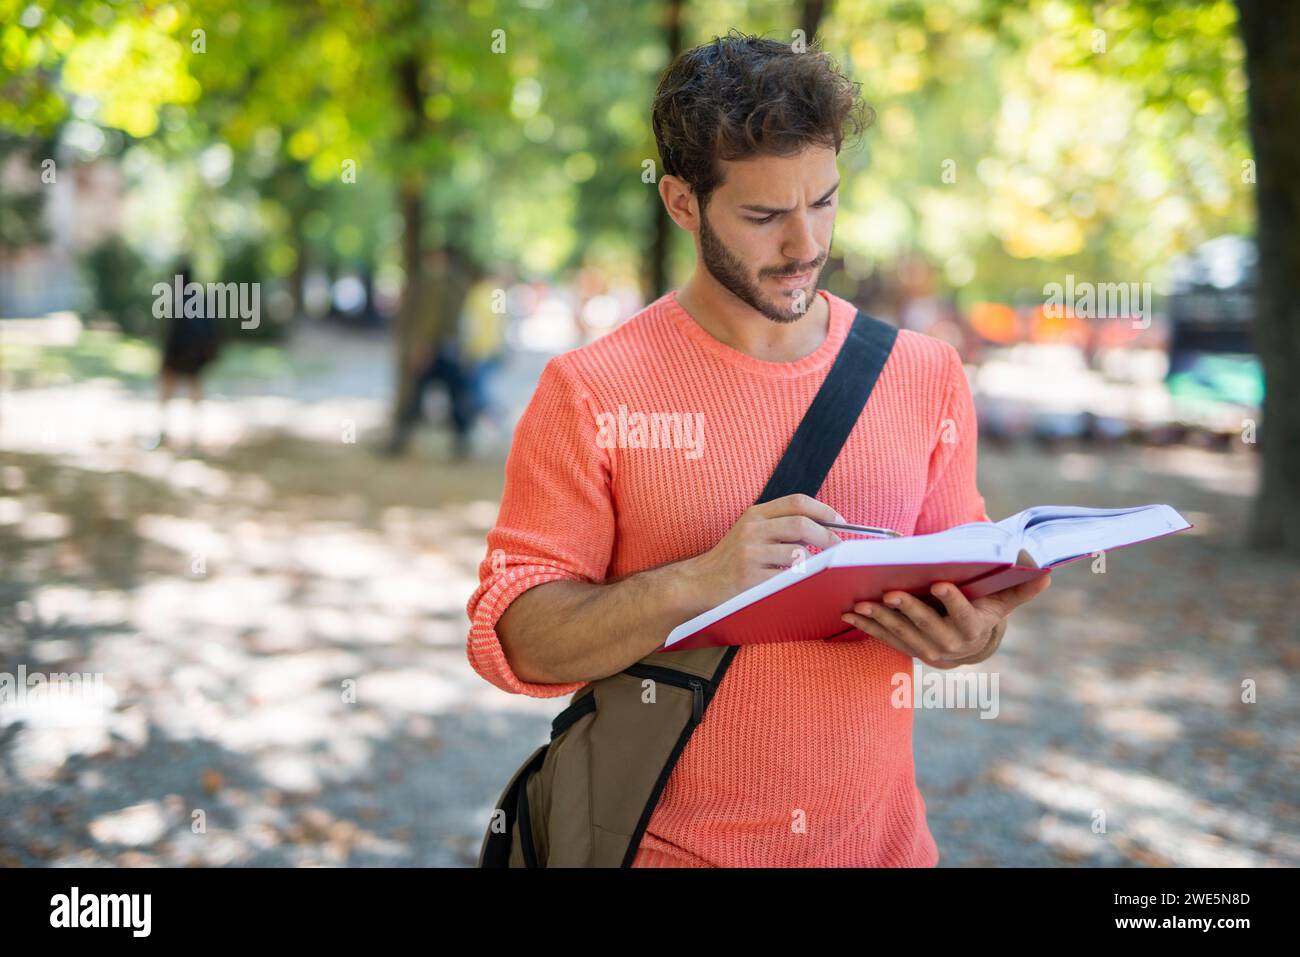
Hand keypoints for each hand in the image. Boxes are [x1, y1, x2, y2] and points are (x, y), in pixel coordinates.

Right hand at [684, 493, 843, 607]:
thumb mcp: (751, 532)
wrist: (700, 582)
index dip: (824, 511)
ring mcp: (750, 553)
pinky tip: (802, 581)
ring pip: (798, 552)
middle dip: (828, 537)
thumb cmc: (732, 559)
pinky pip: (787, 577)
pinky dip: (801, 579)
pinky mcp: (750, 577)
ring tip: (818, 568)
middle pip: (801, 525)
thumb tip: (824, 527)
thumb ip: (780, 525)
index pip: (797, 502)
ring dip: (815, 562)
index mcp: (755, 514)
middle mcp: (752, 529)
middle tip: (840, 549)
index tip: (841, 523)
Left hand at [839, 574, 1050, 667]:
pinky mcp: (905, 648)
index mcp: (972, 629)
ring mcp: (924, 649)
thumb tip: (1045, 571)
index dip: (952, 601)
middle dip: (907, 609)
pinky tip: (849, 613)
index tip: (940, 584)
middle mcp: (948, 644)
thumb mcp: (1002, 601)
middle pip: (926, 626)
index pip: (963, 615)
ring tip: (861, 604)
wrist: (967, 646)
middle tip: (890, 592)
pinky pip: (884, 638)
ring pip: (900, 633)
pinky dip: (866, 627)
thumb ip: (1019, 588)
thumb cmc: (983, 612)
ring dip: (879, 619)